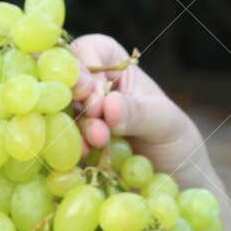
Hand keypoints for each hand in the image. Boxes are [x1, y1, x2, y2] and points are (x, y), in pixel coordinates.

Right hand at [68, 34, 207, 178]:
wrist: (173, 180)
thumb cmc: (174, 139)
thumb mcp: (165, 123)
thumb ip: (139, 113)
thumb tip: (110, 105)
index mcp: (114, 64)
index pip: (88, 50)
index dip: (85, 70)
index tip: (94, 97)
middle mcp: (89, 86)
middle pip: (64, 79)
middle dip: (77, 102)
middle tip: (97, 126)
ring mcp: (76, 116)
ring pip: (58, 110)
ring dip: (74, 127)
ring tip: (97, 144)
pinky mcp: (69, 144)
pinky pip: (56, 140)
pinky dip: (65, 149)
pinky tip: (84, 158)